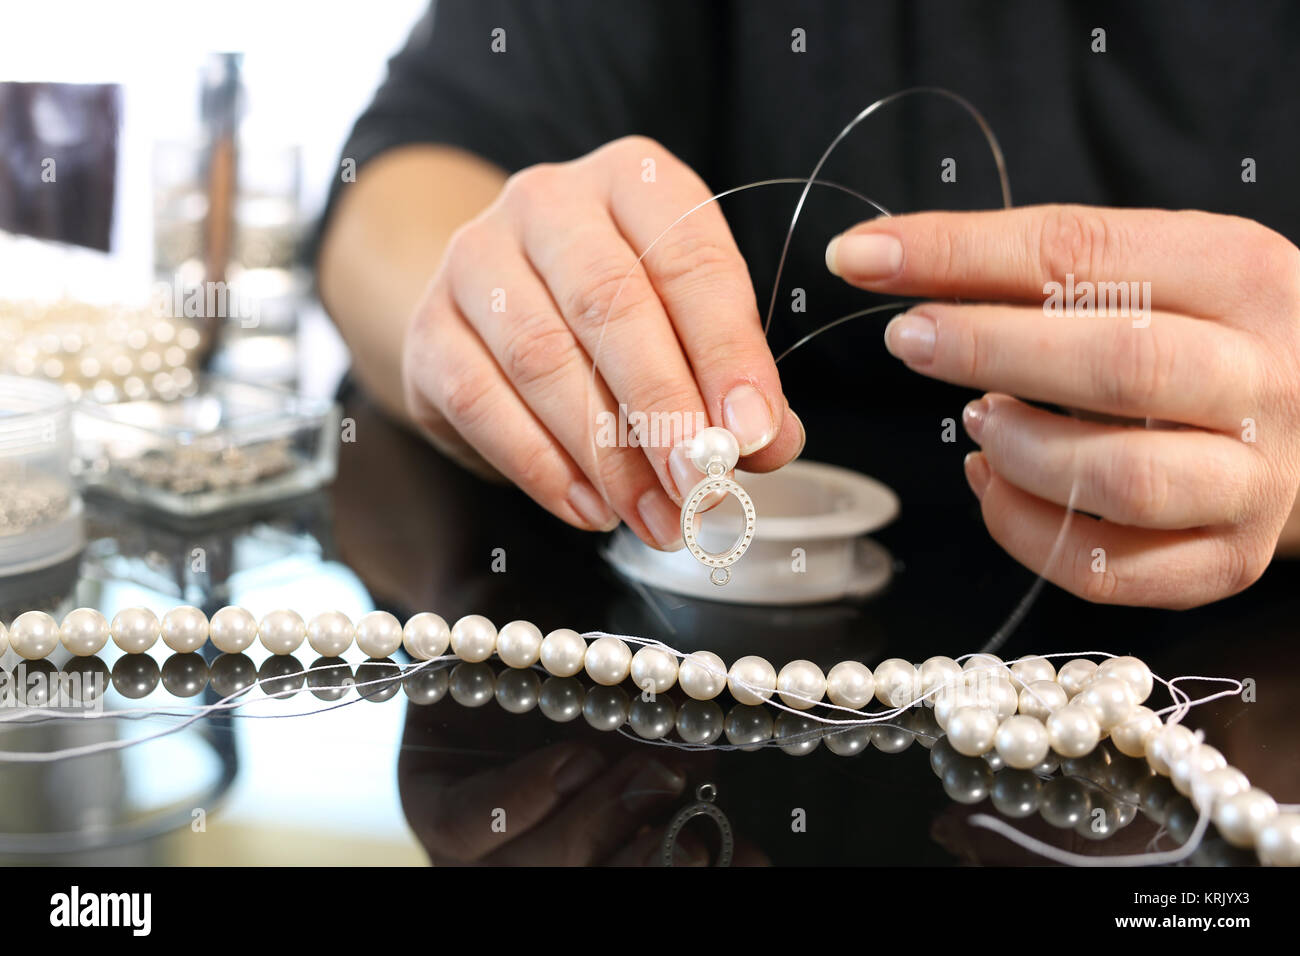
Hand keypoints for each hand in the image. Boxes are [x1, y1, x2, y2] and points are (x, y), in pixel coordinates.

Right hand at [402, 136, 802, 550]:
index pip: (690, 260)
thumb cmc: (614, 314)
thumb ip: (732, 378)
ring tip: (657, 516)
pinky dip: (543, 467)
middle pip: (609, 304)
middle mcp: (548, 203)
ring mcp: (475, 259)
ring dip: (608, 455)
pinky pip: (482, 402)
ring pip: (542, 358)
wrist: (493, 307)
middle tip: (701, 486)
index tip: (755, 433)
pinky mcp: (429, 329)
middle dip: (663, 409)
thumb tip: (769, 444)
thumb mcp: (685, 323)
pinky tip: (592, 508)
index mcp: (633, 180)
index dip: (728, 352)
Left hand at [828, 205, 1299, 607]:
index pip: (1084, 250)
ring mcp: (1254, 480)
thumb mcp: (1149, 271)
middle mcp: (1264, 377)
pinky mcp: (1225, 558)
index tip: (862, 256)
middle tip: (910, 340)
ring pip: (1120, 479)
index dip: (959, 252)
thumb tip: (883, 258)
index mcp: (1240, 273)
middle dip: (988, 350)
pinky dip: (1024, 530)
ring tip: (977, 420)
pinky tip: (992, 485)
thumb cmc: (1203, 334)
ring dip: (1019, 449)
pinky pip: (1107, 569)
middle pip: (1118, 366)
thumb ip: (1037, 265)